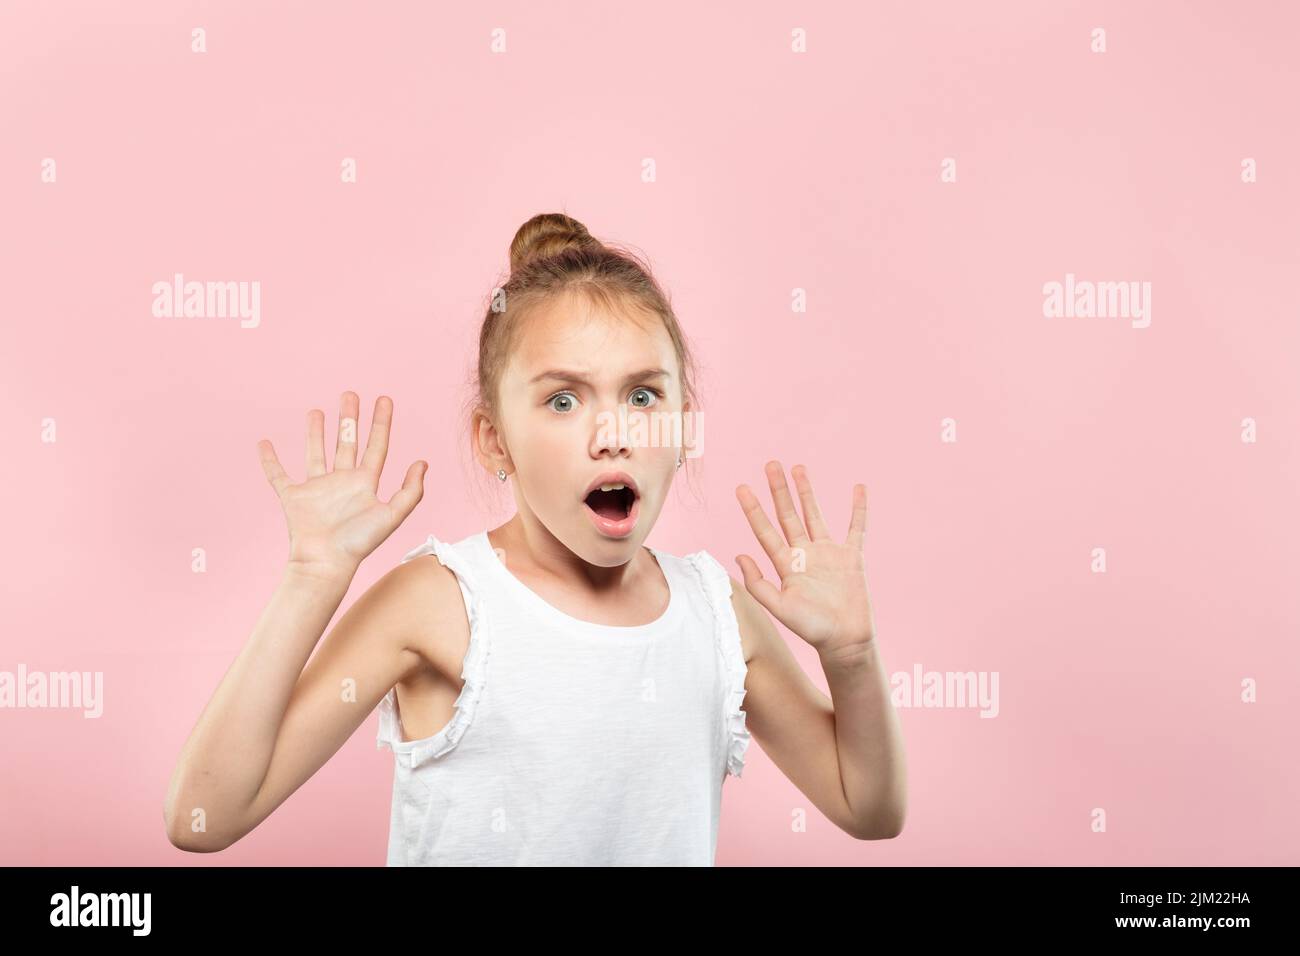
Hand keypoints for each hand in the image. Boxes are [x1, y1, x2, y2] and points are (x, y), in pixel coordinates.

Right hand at [258, 392, 426, 576]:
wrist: (326, 563)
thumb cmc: (359, 543)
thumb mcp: (392, 516)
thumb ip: (410, 491)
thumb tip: (423, 463)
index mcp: (365, 484)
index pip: (377, 446)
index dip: (382, 423)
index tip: (384, 399)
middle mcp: (342, 482)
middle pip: (347, 443)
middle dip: (349, 419)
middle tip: (349, 394)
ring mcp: (317, 490)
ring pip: (316, 453)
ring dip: (315, 433)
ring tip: (316, 411)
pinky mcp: (294, 498)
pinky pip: (278, 476)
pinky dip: (270, 461)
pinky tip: (264, 444)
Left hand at [735, 461, 875, 655]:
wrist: (845, 641)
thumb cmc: (812, 628)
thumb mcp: (780, 608)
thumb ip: (759, 584)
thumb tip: (738, 556)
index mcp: (786, 565)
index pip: (766, 531)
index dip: (754, 509)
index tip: (743, 487)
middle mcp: (805, 554)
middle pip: (788, 515)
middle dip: (779, 490)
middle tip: (770, 464)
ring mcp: (829, 553)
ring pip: (815, 514)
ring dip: (807, 492)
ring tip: (798, 467)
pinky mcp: (852, 557)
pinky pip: (856, 527)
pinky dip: (858, 508)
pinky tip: (859, 488)